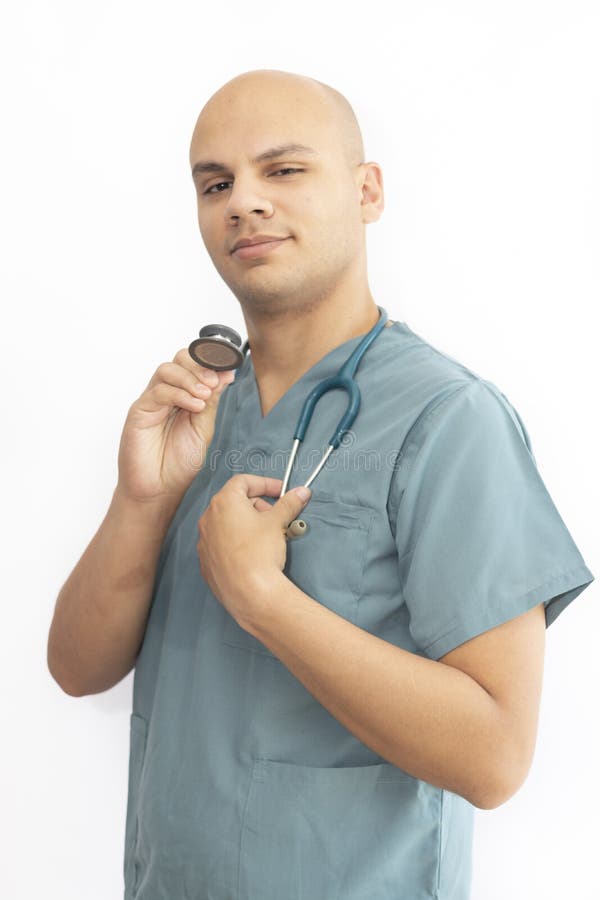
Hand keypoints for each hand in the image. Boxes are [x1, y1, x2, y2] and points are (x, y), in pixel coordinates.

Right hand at [117, 349, 235, 504]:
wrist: (160, 489)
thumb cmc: (179, 462)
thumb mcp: (204, 427)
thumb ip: (212, 400)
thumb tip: (226, 374)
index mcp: (183, 395)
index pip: (194, 364)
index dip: (210, 362)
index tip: (227, 369)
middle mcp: (166, 394)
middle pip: (179, 360)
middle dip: (199, 366)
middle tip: (213, 382)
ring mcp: (151, 401)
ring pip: (166, 370)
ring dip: (190, 378)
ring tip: (204, 396)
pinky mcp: (139, 411)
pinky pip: (158, 392)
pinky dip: (179, 394)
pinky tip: (194, 406)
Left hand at [196, 474, 310, 627]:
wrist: (249, 592)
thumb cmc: (260, 552)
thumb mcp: (278, 522)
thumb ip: (289, 503)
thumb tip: (301, 492)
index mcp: (224, 502)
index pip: (243, 481)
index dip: (264, 483)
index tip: (280, 491)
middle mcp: (208, 518)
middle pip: (234, 502)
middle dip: (257, 505)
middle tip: (275, 516)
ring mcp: (204, 541)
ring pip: (227, 523)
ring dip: (246, 524)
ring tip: (266, 536)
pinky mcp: (206, 561)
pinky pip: (222, 544)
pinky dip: (236, 542)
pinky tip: (252, 553)